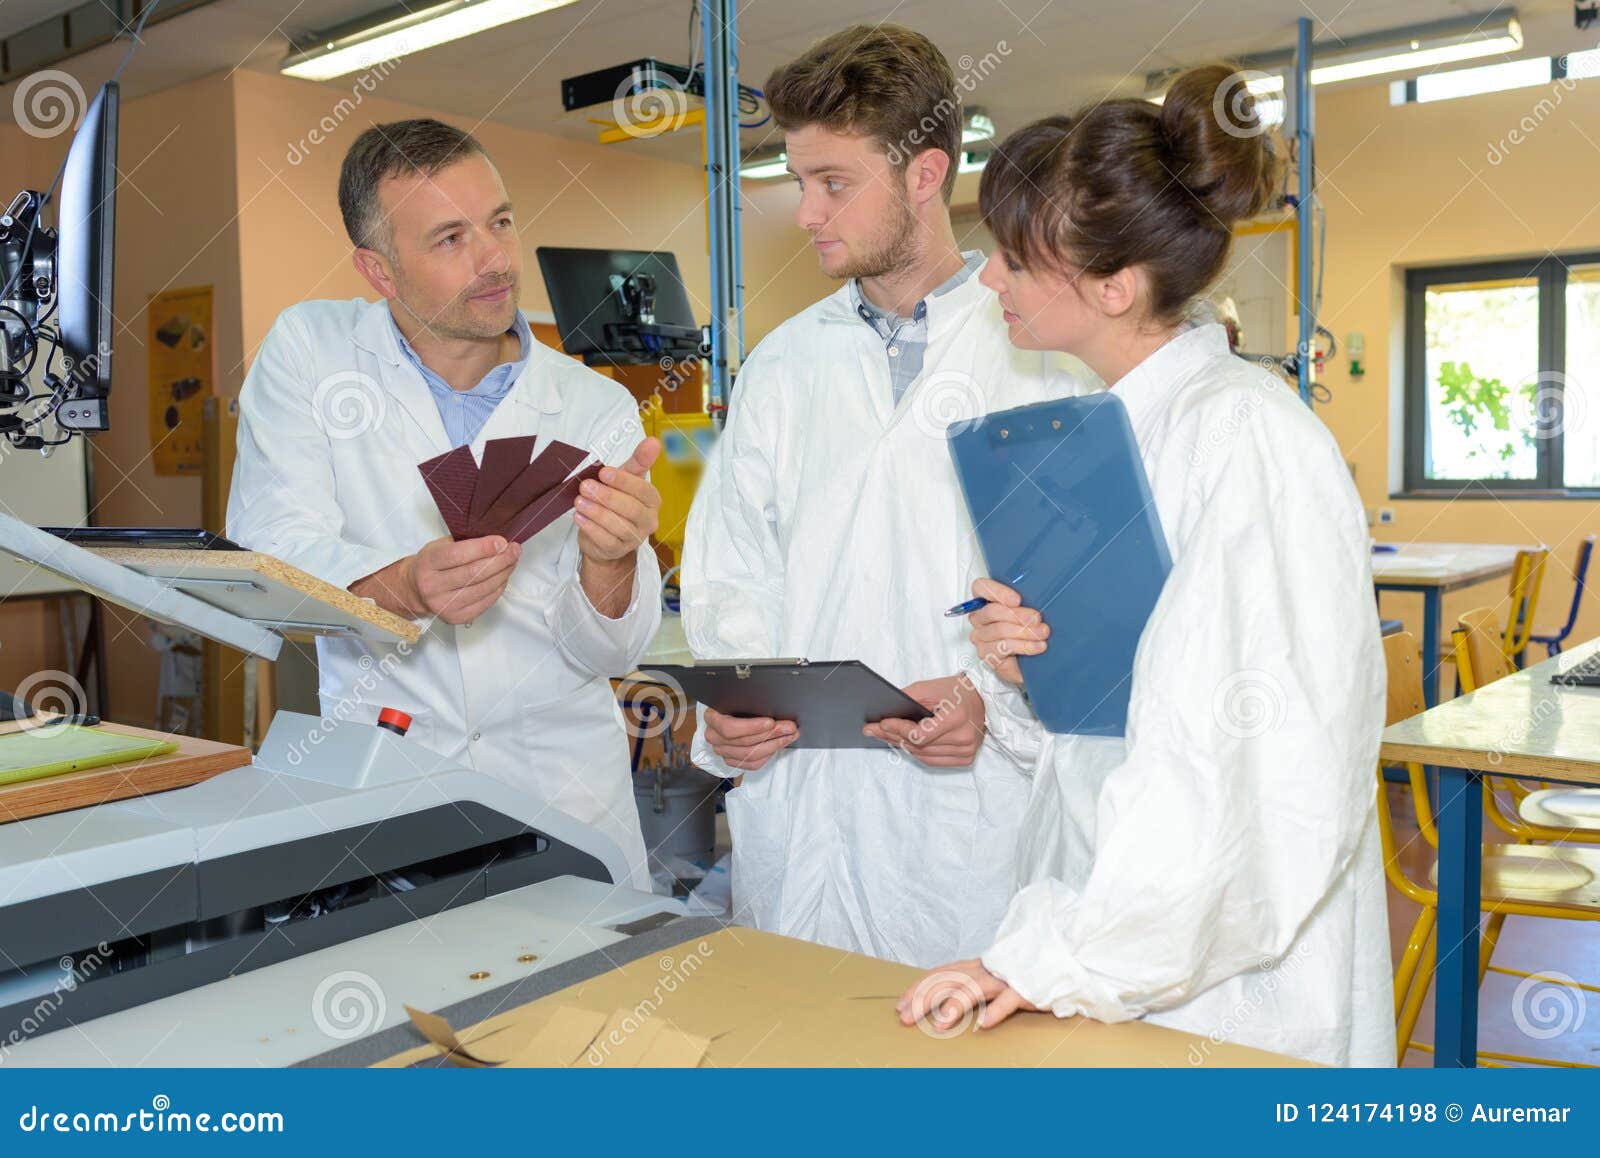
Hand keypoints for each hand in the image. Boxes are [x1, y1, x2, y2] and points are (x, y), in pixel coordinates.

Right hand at [410, 534, 520, 623]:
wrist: (416, 590)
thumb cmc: (432, 564)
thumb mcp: (438, 546)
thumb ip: (463, 542)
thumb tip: (496, 540)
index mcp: (427, 564)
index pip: (457, 555)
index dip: (483, 548)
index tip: (502, 542)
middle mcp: (432, 586)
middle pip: (474, 573)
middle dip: (500, 560)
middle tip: (515, 550)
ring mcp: (444, 605)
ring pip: (483, 588)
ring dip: (503, 573)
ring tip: (512, 561)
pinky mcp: (456, 618)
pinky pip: (485, 602)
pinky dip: (499, 588)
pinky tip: (503, 577)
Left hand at [575, 438, 661, 562]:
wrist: (605, 533)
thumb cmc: (617, 501)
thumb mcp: (626, 478)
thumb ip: (639, 460)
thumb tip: (653, 441)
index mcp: (652, 501)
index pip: (643, 490)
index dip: (623, 481)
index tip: (603, 472)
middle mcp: (648, 521)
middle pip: (631, 510)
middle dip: (607, 497)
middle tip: (586, 486)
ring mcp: (634, 538)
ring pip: (618, 526)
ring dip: (596, 512)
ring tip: (579, 501)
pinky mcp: (618, 550)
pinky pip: (606, 540)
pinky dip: (591, 528)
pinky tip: (579, 518)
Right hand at [702, 705, 798, 771]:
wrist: (727, 714)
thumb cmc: (735, 704)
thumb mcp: (739, 698)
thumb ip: (750, 702)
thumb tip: (774, 707)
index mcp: (712, 718)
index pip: (729, 728)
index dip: (751, 727)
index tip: (770, 722)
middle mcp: (714, 737)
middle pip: (744, 742)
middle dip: (771, 735)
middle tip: (789, 727)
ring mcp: (722, 751)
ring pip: (750, 755)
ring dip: (774, 745)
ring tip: (789, 735)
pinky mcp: (731, 760)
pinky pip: (752, 764)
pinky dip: (768, 755)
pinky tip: (778, 746)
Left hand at [862, 674, 984, 766]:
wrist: (981, 699)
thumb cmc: (954, 691)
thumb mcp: (929, 687)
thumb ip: (907, 698)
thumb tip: (884, 711)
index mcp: (957, 717)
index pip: (920, 734)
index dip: (898, 730)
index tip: (881, 723)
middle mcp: (964, 737)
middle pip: (919, 746)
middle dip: (893, 737)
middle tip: (872, 730)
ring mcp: (967, 750)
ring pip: (924, 756)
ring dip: (902, 746)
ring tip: (884, 737)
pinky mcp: (966, 758)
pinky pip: (933, 761)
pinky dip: (917, 753)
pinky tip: (904, 744)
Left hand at [896, 959, 1038, 1031]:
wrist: (1056, 961)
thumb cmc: (1020, 974)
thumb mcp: (989, 977)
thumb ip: (968, 984)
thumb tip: (940, 1004)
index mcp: (975, 966)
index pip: (939, 974)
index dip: (918, 989)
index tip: (900, 1006)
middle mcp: (985, 969)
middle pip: (949, 981)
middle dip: (925, 999)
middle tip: (906, 1018)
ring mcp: (1004, 978)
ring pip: (975, 988)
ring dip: (955, 1005)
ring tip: (940, 1024)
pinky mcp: (1025, 989)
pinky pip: (1009, 1000)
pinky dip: (996, 1011)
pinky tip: (984, 1024)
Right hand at [968, 578, 1048, 685]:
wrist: (1031, 662)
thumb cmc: (1029, 632)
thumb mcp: (1029, 611)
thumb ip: (1027, 600)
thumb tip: (1040, 594)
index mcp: (987, 601)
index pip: (980, 587)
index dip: (998, 592)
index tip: (1017, 600)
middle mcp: (980, 618)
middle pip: (991, 611)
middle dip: (1018, 615)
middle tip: (1036, 618)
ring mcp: (981, 637)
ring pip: (999, 630)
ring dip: (1025, 631)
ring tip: (1042, 634)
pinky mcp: (987, 654)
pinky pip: (1003, 647)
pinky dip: (1024, 646)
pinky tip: (1037, 646)